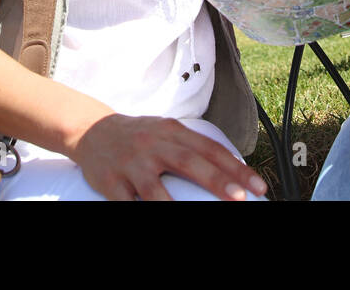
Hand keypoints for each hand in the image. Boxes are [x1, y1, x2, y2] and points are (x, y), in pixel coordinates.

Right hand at [69, 114, 266, 200]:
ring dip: (175, 207)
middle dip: (217, 180)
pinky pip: (127, 204)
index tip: (258, 186)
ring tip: (196, 219)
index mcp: (171, 131)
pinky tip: (156, 217)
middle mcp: (153, 144)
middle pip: (189, 162)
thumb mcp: (165, 131)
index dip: (235, 167)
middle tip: (241, 198)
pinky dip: (141, 212)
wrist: (91, 130)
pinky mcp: (111, 182)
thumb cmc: (138, 135)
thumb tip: (230, 169)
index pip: (210, 148)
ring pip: (156, 190)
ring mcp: (131, 164)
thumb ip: (191, 146)